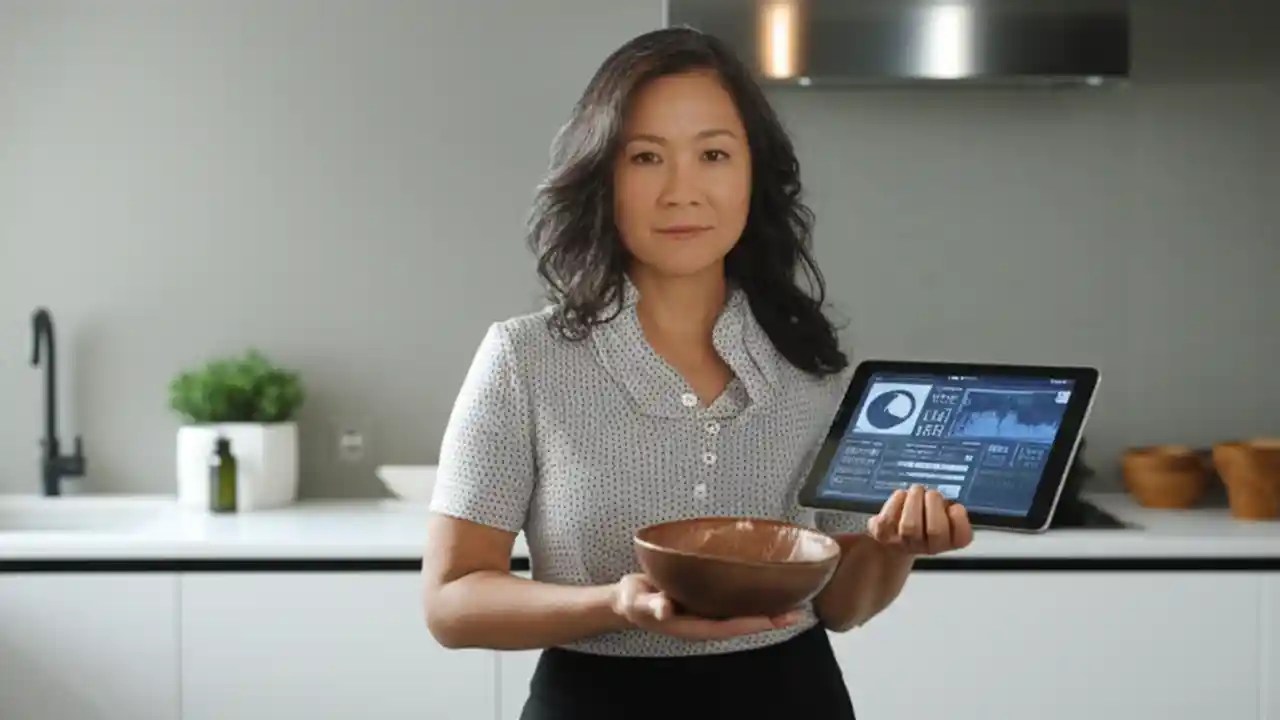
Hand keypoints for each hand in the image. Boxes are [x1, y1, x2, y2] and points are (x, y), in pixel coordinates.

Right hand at [611, 573, 802, 640]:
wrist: (628, 598)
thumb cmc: (633, 600)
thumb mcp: (637, 601)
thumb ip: (651, 605)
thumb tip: (665, 608)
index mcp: (692, 626)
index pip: (728, 627)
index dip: (752, 623)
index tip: (775, 618)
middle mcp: (705, 620)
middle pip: (743, 622)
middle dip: (770, 618)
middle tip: (799, 611)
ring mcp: (707, 612)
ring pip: (742, 612)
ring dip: (767, 607)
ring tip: (794, 599)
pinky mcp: (707, 600)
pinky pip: (734, 601)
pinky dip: (753, 595)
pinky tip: (768, 586)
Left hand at [867, 485, 973, 555]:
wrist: (891, 537)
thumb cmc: (922, 518)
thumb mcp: (942, 511)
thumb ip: (949, 506)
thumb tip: (946, 502)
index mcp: (948, 541)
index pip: (962, 537)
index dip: (958, 517)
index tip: (952, 507)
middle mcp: (928, 548)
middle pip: (936, 530)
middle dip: (934, 502)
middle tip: (930, 494)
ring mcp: (904, 544)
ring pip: (910, 525)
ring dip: (915, 499)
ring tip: (916, 492)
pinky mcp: (882, 535)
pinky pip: (889, 518)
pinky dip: (898, 499)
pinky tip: (901, 497)